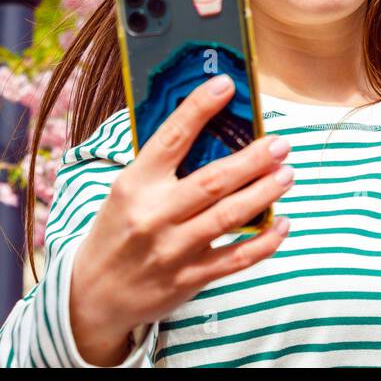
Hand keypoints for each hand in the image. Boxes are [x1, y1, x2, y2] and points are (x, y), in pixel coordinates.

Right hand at [68, 74, 292, 364]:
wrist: (94, 295)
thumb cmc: (117, 232)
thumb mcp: (125, 191)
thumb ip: (160, 165)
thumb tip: (207, 127)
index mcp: (135, 185)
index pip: (171, 138)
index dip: (199, 108)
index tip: (225, 85)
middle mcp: (154, 215)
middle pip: (212, 181)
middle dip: (253, 159)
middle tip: (280, 144)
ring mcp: (172, 250)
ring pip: (228, 217)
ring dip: (264, 193)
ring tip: (287, 174)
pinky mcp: (189, 278)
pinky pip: (236, 259)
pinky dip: (264, 242)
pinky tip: (283, 224)